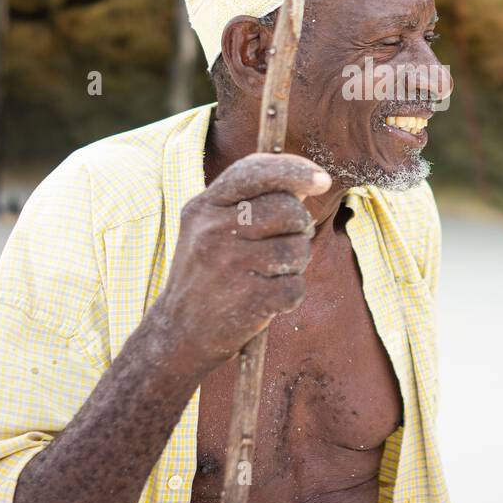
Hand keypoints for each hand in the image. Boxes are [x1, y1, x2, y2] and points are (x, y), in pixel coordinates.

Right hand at [161, 153, 331, 366]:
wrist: (179, 332)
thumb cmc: (209, 273)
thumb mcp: (210, 227)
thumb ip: (250, 201)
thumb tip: (307, 182)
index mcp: (204, 206)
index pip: (254, 171)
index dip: (294, 170)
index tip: (323, 181)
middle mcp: (213, 230)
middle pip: (289, 209)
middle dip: (298, 227)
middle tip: (280, 245)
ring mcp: (229, 265)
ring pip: (298, 248)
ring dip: (295, 264)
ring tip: (268, 274)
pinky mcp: (248, 299)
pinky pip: (297, 286)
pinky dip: (290, 295)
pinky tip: (265, 300)